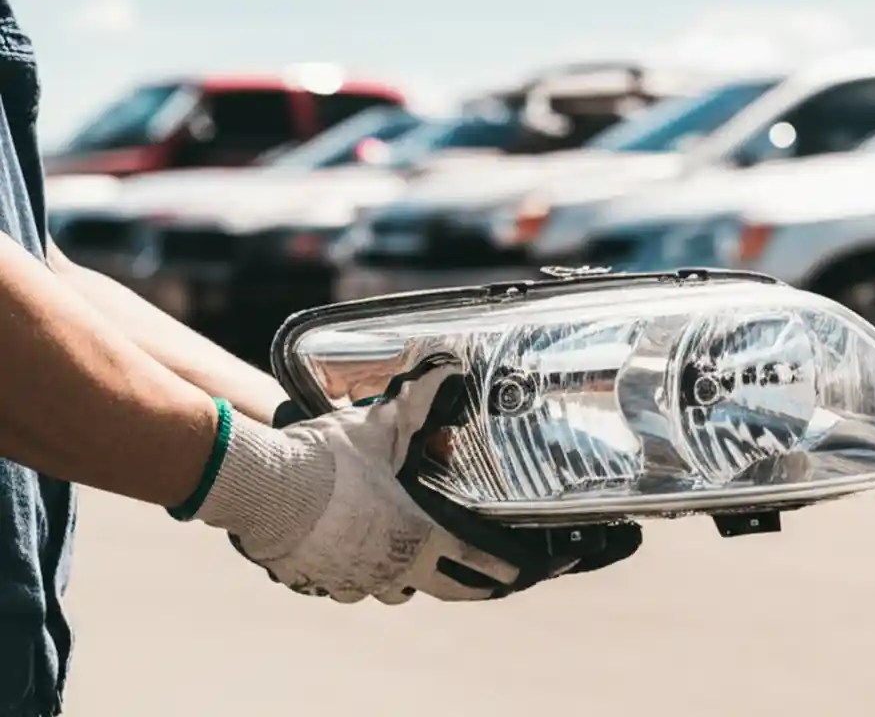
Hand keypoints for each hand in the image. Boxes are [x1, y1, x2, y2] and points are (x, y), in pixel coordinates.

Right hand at [191, 355, 640, 602]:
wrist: (262, 487)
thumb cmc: (326, 459)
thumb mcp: (381, 424)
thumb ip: (419, 398)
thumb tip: (448, 363)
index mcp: (423, 536)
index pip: (485, 565)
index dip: (514, 568)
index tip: (535, 569)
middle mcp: (398, 569)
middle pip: (452, 588)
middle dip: (474, 582)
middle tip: (486, 575)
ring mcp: (358, 583)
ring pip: (399, 589)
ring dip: (412, 574)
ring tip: (414, 552)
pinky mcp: (322, 585)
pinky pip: (352, 587)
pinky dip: (361, 574)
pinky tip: (356, 551)